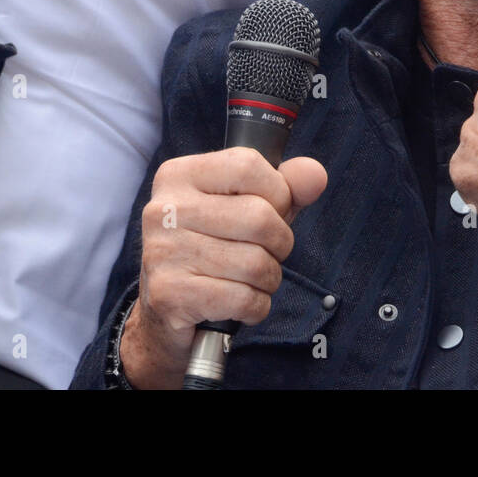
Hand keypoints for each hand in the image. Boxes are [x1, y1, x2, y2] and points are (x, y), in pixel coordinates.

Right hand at [119, 148, 326, 388]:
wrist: (167, 310)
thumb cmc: (214, 248)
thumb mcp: (247, 206)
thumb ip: (285, 187)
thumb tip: (315, 175)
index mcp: (179, 175)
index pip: (248, 166)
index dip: (278, 194)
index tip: (271, 212)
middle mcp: (164, 208)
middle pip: (259, 218)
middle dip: (279, 243)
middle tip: (266, 253)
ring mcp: (162, 252)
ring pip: (255, 264)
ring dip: (269, 279)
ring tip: (252, 280)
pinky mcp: (169, 295)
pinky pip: (243, 299)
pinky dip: (256, 306)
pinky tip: (241, 302)